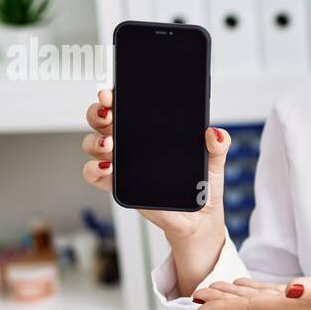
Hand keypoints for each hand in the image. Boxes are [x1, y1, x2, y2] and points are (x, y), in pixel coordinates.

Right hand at [81, 86, 229, 241]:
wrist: (199, 217)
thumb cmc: (201, 185)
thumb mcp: (213, 161)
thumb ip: (217, 146)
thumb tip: (215, 133)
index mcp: (150, 131)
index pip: (126, 107)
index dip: (114, 96)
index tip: (113, 92)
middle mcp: (130, 144)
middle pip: (101, 120)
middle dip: (97, 112)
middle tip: (109, 114)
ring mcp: (122, 164)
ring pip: (93, 144)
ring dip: (95, 141)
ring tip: (110, 144)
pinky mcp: (118, 186)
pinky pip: (94, 175)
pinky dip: (94, 169)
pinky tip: (108, 168)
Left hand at [188, 274, 310, 309]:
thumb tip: (289, 289)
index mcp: (296, 309)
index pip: (251, 308)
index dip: (224, 306)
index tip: (200, 305)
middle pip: (248, 307)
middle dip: (220, 302)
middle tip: (193, 297)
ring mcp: (299, 307)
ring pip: (257, 303)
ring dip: (233, 298)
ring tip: (210, 292)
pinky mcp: (306, 300)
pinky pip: (272, 298)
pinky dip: (253, 293)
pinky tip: (246, 287)